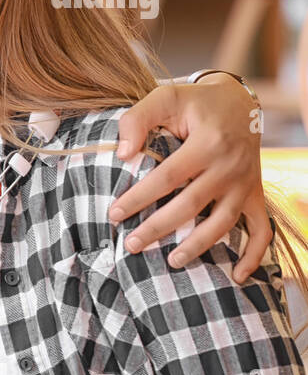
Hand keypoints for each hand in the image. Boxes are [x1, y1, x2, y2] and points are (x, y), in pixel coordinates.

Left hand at [113, 79, 270, 281]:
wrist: (239, 102)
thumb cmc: (194, 103)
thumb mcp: (165, 98)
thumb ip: (137, 120)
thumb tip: (122, 154)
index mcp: (207, 143)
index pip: (167, 177)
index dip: (139, 197)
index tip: (113, 214)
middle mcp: (230, 166)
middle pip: (191, 205)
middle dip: (159, 228)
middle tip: (131, 245)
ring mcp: (245, 183)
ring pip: (223, 223)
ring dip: (198, 246)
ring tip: (171, 262)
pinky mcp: (254, 193)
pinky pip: (262, 229)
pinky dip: (254, 255)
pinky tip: (238, 277)